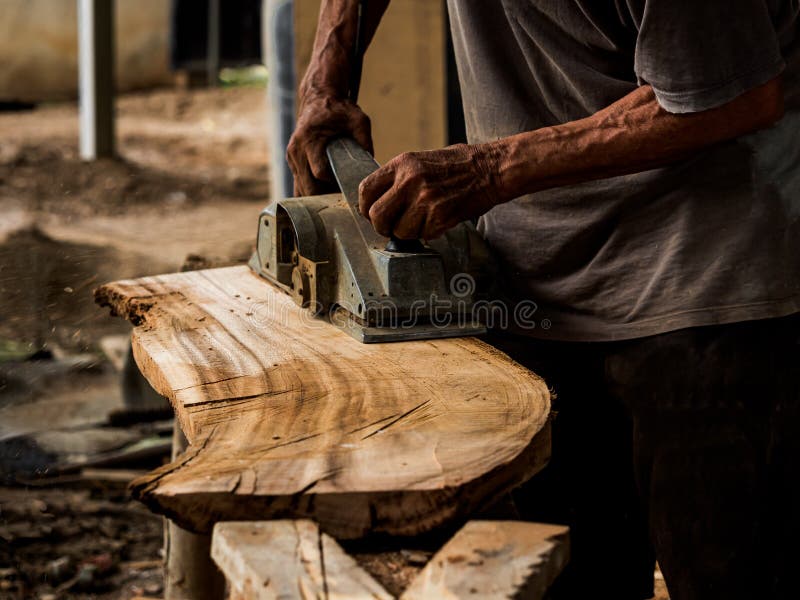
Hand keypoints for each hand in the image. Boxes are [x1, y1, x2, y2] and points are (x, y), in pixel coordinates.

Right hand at [287, 93, 373, 195]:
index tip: (349, 187)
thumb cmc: (339, 108)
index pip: (319, 173)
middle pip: (308, 187)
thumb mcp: (358, 119)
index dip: (334, 184)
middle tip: (344, 201)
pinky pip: (299, 184)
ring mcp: (292, 157)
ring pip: (301, 190)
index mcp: (309, 140)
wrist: (319, 97)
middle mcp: (296, 151)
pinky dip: (311, 192)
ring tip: (336, 199)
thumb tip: (372, 164)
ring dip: (317, 197)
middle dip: (325, 198)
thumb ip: (365, 139)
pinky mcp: (293, 161)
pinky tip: (326, 195)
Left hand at [358, 143, 501, 239]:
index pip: (366, 190)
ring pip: (400, 231)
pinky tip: (438, 220)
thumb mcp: (422, 161)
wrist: (490, 169)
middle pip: (377, 215)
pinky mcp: (439, 217)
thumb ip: (399, 179)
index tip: (370, 213)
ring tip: (422, 221)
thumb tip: (381, 201)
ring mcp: (424, 200)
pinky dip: (428, 233)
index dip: (365, 207)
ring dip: (408, 232)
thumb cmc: (459, 165)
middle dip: (382, 226)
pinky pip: (422, 235)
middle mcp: (409, 181)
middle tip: (392, 227)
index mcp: (402, 164)